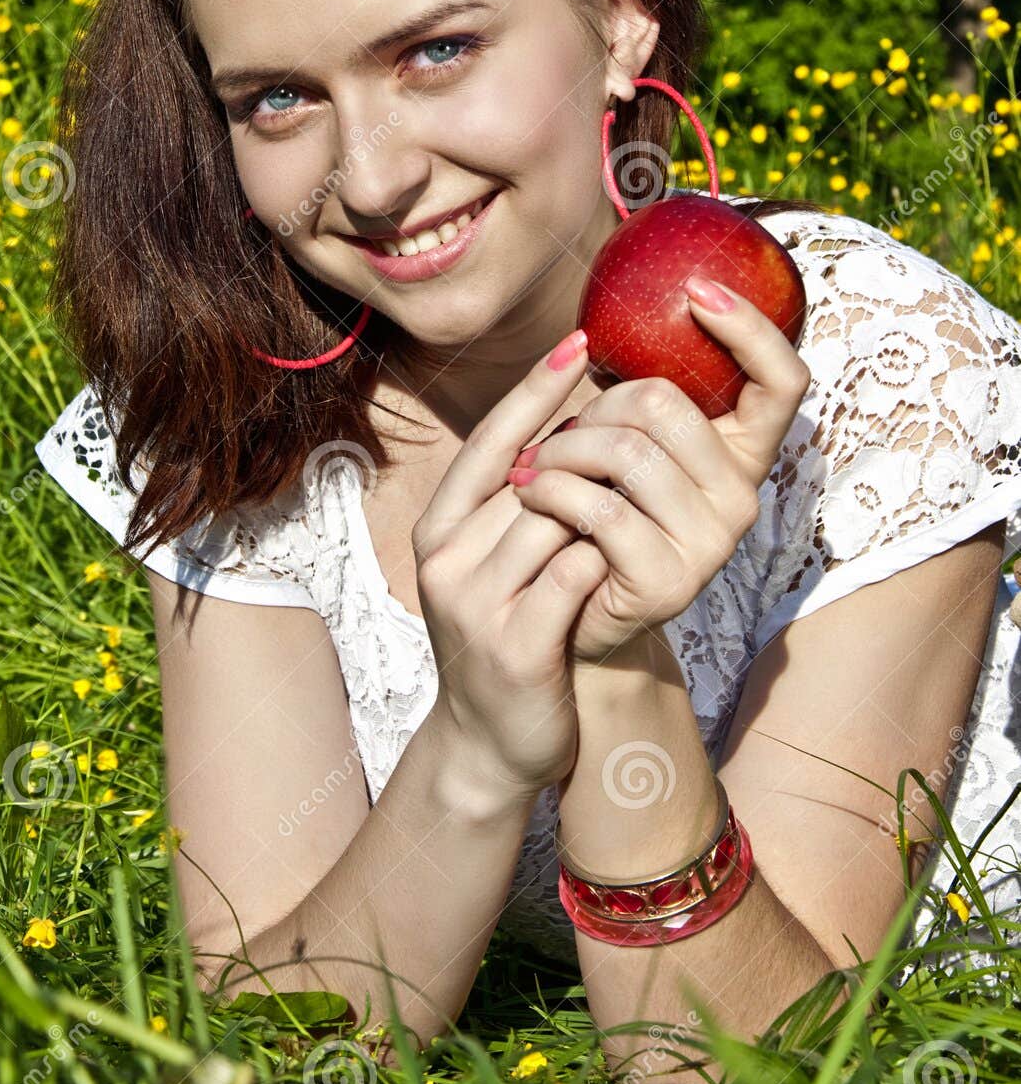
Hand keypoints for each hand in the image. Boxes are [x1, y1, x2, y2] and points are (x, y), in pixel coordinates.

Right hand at [412, 331, 609, 796]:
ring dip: (604, 508)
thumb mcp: (495, 560)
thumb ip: (519, 499)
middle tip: (644, 420)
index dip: (536, 389)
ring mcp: (475, 604)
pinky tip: (625, 562)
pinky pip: (574, 575)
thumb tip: (572, 417)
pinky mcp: (515, 647)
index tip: (580, 340)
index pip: (490, 440)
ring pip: (557, 519)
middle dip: (591, 449)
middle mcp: (446, 559)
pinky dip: (605, 561)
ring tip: (642, 498)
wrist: (489, 743)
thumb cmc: (508, 633)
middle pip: (531, 474)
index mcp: (439, 527)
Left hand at [507, 285, 811, 662]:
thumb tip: (594, 328)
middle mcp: (742, 495)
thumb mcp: (620, 448)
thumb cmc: (592, 512)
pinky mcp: (670, 579)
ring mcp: (713, 541)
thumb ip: (635, 399)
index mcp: (742, 452)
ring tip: (532, 467)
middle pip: (667, 403)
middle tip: (559, 434)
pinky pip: (599, 507)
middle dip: (595, 406)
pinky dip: (549, 491)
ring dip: (560, 451)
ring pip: (626, 452)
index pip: (784, 379)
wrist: (571, 612)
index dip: (751, 328)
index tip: (695, 291)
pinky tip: (529, 493)